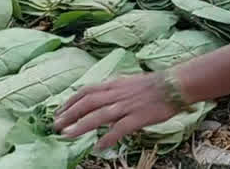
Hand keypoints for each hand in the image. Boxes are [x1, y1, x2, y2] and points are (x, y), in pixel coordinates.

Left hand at [55, 73, 180, 149]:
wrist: (174, 85)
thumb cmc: (152, 85)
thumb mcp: (127, 83)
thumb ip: (112, 91)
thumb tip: (98, 100)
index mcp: (113, 84)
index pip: (86, 91)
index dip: (70, 101)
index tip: (58, 111)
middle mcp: (116, 94)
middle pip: (87, 103)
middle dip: (69, 114)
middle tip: (55, 125)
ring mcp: (126, 106)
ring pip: (98, 115)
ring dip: (81, 125)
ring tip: (67, 135)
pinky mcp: (137, 117)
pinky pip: (119, 129)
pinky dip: (107, 138)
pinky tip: (98, 147)